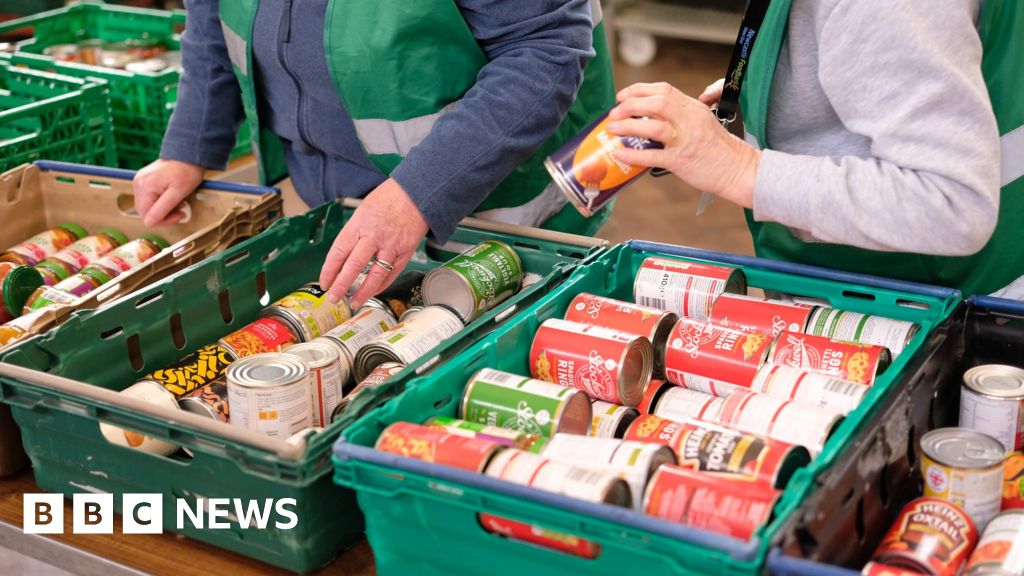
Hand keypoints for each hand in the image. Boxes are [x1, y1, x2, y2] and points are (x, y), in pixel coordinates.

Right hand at [133, 159, 203, 226]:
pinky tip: (170, 196)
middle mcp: (138, 183)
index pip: (147, 216)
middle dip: (164, 214)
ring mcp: (140, 181)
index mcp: (145, 187)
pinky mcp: (144, 180)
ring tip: (176, 201)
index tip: (179, 214)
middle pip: (145, 211)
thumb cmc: (186, 171)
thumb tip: (148, 223)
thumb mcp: (177, 193)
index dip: (163, 220)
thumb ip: (162, 209)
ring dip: (162, 208)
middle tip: (179, 209)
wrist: (187, 154)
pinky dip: (160, 201)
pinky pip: (148, 197)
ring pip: (147, 206)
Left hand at [319, 178, 428, 307]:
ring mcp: (391, 245)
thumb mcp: (363, 211)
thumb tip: (344, 255)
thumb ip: (354, 232)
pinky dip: (382, 284)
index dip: (329, 270)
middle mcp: (374, 236)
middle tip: (334, 297)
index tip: (324, 282)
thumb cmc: (389, 199)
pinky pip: (392, 273)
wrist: (417, 193)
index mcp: (359, 225)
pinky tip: (374, 291)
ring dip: (364, 291)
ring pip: (375, 274)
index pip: (338, 252)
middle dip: (342, 285)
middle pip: (354, 266)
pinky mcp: (406, 251)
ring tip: (355, 302)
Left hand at [606, 82, 759, 208]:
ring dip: (628, 126)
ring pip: (652, 126)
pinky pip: (652, 155)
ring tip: (613, 129)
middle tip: (614, 113)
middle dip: (630, 105)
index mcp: (693, 108)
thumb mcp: (702, 121)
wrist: (737, 169)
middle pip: (656, 102)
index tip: (622, 96)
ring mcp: (685, 140)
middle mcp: (689, 120)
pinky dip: (633, 154)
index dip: (639, 90)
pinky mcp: (680, 161)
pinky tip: (621, 153)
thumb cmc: (718, 149)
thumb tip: (651, 116)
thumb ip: (681, 115)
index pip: (663, 90)